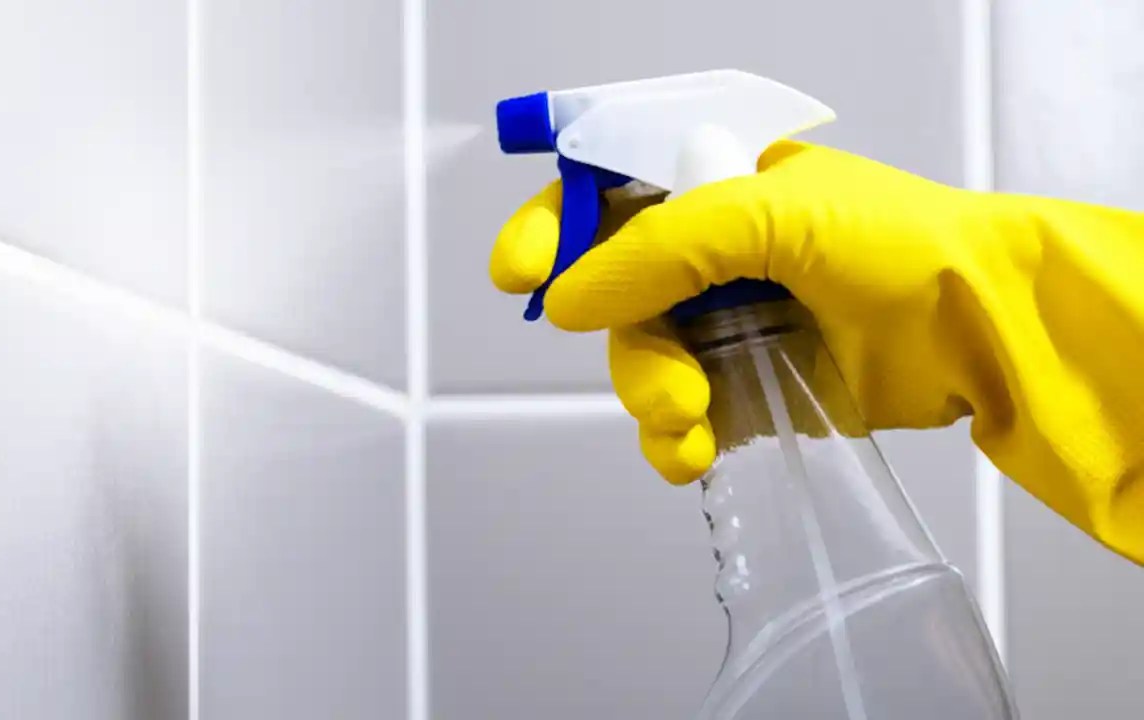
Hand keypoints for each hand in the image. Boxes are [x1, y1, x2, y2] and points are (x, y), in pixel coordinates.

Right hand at [491, 141, 994, 484]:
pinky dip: (671, 443)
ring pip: (640, 364)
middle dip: (626, 345)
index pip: (604, 196)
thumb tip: (562, 299)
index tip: (520, 276)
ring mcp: (728, 322)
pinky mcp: (748, 388)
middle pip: (613, 297)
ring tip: (691, 422)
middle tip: (668, 386)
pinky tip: (691, 456)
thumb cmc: (894, 245)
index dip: (553, 230)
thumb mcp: (771, 214)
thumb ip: (662, 248)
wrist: (982, 330)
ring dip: (650, 399)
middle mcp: (711, 253)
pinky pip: (678, 420)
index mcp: (712, 186)